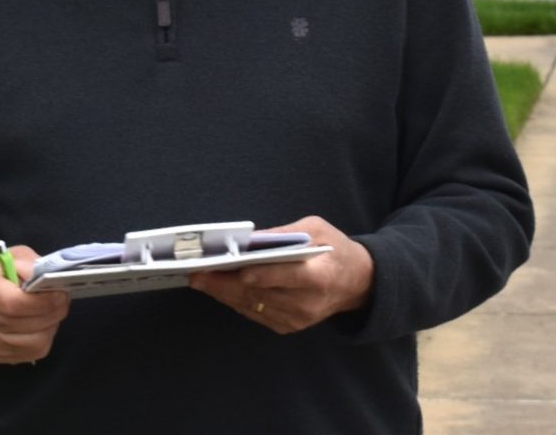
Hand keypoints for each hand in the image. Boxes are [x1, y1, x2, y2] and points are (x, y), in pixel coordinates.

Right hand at [0, 246, 70, 363]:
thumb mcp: (9, 257)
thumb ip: (29, 264)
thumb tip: (48, 277)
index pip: (15, 304)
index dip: (43, 301)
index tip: (61, 292)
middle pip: (27, 324)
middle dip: (54, 312)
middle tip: (63, 300)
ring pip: (34, 342)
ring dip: (51, 326)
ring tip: (52, 312)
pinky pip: (32, 353)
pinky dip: (44, 339)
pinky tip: (42, 325)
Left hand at [189, 216, 373, 334]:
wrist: (357, 283)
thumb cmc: (335, 250)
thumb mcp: (317, 228)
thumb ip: (285, 233)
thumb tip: (250, 239)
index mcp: (320, 275)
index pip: (286, 277)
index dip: (261, 275)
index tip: (236, 269)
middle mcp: (308, 303)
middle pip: (261, 294)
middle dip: (226, 284)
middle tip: (198, 274)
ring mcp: (297, 319)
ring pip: (253, 306)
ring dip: (224, 294)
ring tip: (200, 280)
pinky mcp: (288, 326)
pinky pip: (255, 314)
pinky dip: (236, 301)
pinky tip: (219, 290)